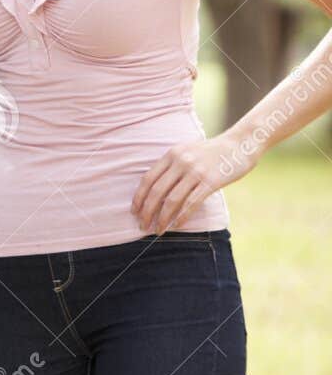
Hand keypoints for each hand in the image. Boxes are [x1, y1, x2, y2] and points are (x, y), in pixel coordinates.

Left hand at [131, 132, 257, 233]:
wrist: (240, 144)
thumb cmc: (211, 152)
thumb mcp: (186, 151)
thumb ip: (171, 166)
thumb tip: (156, 190)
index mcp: (171, 154)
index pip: (147, 179)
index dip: (139, 197)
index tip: (134, 211)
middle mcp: (180, 162)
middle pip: (156, 191)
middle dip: (147, 211)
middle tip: (143, 226)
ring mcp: (195, 172)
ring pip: (172, 200)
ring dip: (163, 218)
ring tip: (158, 230)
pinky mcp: (211, 182)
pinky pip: (191, 203)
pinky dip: (182, 217)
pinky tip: (176, 225)